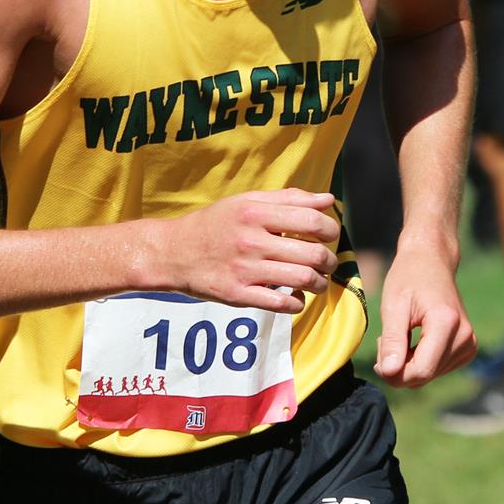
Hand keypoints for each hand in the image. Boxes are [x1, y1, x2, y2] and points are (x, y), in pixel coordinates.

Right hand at [153, 190, 340, 314]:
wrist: (172, 252)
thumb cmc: (214, 224)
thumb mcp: (246, 202)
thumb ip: (288, 199)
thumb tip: (329, 200)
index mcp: (255, 213)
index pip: (311, 219)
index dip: (331, 228)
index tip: (330, 235)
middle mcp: (251, 240)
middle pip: (312, 253)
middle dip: (329, 260)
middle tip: (327, 262)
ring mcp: (244, 270)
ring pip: (302, 279)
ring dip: (319, 283)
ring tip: (317, 281)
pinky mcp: (237, 295)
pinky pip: (280, 304)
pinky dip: (298, 304)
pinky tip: (297, 298)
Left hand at [373, 243, 475, 387]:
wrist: (431, 261)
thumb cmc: (408, 278)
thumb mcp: (393, 306)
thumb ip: (392, 341)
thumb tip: (389, 374)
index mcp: (447, 323)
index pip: (421, 370)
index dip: (395, 373)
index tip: (379, 356)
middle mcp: (464, 336)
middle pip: (425, 375)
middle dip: (399, 367)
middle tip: (386, 340)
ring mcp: (469, 343)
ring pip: (429, 375)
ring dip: (408, 363)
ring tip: (401, 335)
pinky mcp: (468, 348)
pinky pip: (436, 370)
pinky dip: (419, 361)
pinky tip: (414, 340)